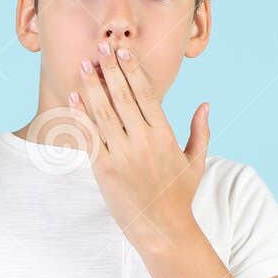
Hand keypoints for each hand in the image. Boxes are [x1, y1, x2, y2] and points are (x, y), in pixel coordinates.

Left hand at [68, 41, 209, 253]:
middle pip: (123, 97)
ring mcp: (123, 155)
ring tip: (83, 65)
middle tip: (100, 47)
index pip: (146, 94)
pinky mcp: (105, 169)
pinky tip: (73, 97)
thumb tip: (205, 105)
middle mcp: (143, 141)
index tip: (123, 52)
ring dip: (91, 86)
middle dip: (110, 70)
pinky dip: (80, 115)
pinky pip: (90, 136)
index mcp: (164, 136)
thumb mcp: (195, 163)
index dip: (132, 71)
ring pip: (103, 113)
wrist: (164, 230)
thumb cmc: (180, 197)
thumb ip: (200, 131)